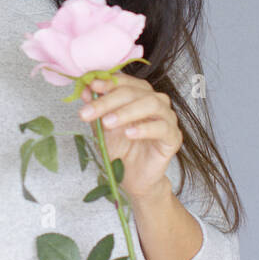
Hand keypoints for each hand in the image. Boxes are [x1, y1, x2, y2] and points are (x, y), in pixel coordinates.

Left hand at [78, 72, 181, 206]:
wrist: (132, 177)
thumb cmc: (120, 149)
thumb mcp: (102, 127)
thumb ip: (96, 109)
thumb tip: (85, 90)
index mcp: (139, 94)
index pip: (124, 81)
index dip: (107, 82)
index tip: (90, 86)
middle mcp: (155, 101)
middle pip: (134, 92)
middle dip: (108, 100)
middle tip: (89, 112)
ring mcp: (167, 118)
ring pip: (151, 104)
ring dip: (126, 111)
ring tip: (107, 122)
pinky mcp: (173, 137)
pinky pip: (162, 128)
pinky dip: (144, 129)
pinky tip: (129, 133)